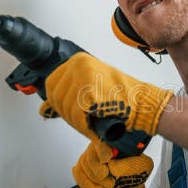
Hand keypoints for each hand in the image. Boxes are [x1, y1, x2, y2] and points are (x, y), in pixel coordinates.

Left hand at [39, 52, 172, 137]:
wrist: (142, 104)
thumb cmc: (123, 97)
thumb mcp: (90, 89)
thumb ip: (68, 95)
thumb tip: (45, 108)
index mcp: (78, 61)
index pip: (51, 84)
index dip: (56, 103)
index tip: (66, 111)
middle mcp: (78, 65)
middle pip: (56, 98)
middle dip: (68, 115)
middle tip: (83, 119)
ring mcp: (82, 76)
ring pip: (66, 108)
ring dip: (78, 122)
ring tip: (92, 122)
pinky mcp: (89, 90)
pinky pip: (77, 115)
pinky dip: (85, 126)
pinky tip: (95, 124)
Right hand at [72, 139, 153, 187]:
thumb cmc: (136, 173)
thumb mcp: (141, 166)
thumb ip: (129, 163)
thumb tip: (112, 166)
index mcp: (114, 142)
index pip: (102, 141)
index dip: (102, 150)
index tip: (107, 158)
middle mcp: (98, 147)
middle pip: (89, 157)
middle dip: (99, 172)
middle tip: (110, 179)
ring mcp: (88, 158)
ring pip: (83, 168)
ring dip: (97, 182)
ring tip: (110, 186)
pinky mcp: (82, 170)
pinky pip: (79, 176)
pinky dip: (89, 187)